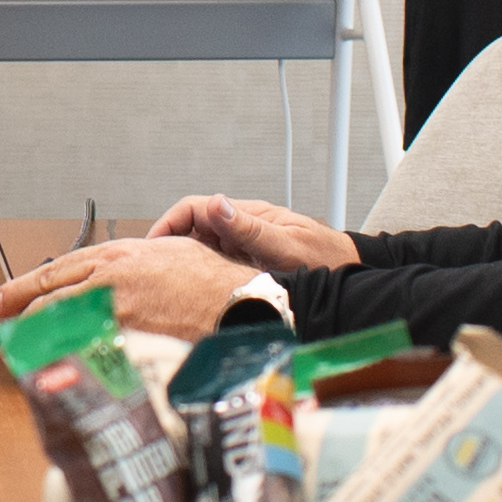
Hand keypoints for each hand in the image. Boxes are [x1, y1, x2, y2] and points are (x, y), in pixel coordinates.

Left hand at [0, 236, 257, 339]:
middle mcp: (108, 279)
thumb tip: (118, 275)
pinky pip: (85, 351)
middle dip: (18, 314)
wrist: (238, 301)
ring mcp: (115, 310)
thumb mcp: (167, 253)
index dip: (22, 288)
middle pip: (48, 298)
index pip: (55, 271)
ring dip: (36, 340)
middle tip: (1, 329)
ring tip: (20, 355)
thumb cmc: (210, 278)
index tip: (0, 299)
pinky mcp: (128, 337)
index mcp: (116, 255)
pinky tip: (54, 371)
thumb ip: (134, 262)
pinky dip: (66, 360)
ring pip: (60, 325)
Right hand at [148, 193, 358, 270]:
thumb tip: (215, 205)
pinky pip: (213, 268)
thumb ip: (251, 229)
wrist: (352, 277)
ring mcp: (243, 248)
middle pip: (191, 230)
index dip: (168, 224)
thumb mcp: (287, 246)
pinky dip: (198, 278)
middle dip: (167, 246)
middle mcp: (242, 229)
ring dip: (181, 264)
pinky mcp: (245, 267)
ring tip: (166, 288)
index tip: (151, 247)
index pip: (194, 209)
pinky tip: (192, 297)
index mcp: (248, 217)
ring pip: (199, 251)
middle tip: (150, 273)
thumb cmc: (327, 261)